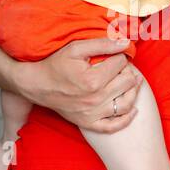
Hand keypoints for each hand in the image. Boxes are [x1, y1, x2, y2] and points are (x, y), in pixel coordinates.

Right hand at [19, 37, 142, 133]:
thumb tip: (125, 43)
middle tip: (123, 66)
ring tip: (132, 83)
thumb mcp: (76, 49)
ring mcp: (93, 113)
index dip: (121, 56)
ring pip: (125, 103)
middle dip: (129, 71)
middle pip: (127, 82)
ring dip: (133, 91)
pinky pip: (113, 126)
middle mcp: (95, 99)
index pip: (121, 64)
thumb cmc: (55, 65)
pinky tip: (133, 110)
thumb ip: (102, 44)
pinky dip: (126, 120)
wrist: (37, 85)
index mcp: (93, 79)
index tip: (116, 55)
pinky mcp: (89, 123)